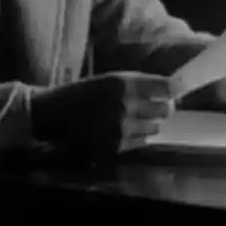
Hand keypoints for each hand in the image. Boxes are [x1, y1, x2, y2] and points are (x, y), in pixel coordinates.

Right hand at [29, 71, 175, 155]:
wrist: (52, 115)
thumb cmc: (81, 93)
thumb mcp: (108, 79)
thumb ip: (137, 83)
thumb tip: (170, 90)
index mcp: (122, 82)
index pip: (165, 87)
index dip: (172, 90)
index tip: (173, 92)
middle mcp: (124, 104)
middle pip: (165, 108)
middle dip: (162, 107)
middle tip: (155, 106)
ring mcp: (120, 127)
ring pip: (155, 127)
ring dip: (149, 123)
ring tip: (133, 118)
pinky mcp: (115, 146)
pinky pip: (142, 142)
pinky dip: (138, 136)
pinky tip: (123, 129)